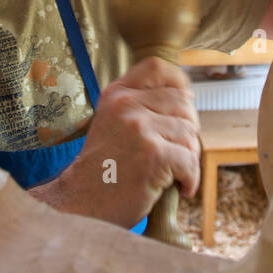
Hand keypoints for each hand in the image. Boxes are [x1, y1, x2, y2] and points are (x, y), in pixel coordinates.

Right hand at [55, 58, 200, 229]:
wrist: (82, 204)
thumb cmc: (103, 170)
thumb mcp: (112, 124)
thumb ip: (140, 107)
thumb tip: (186, 98)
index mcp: (116, 94)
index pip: (157, 68)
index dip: (179, 83)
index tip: (184, 104)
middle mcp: (126, 105)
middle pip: (183, 103)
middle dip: (188, 131)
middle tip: (177, 153)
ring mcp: (140, 128)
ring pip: (190, 134)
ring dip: (188, 159)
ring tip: (172, 174)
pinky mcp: (153, 154)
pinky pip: (190, 161)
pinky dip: (190, 180)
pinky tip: (179, 188)